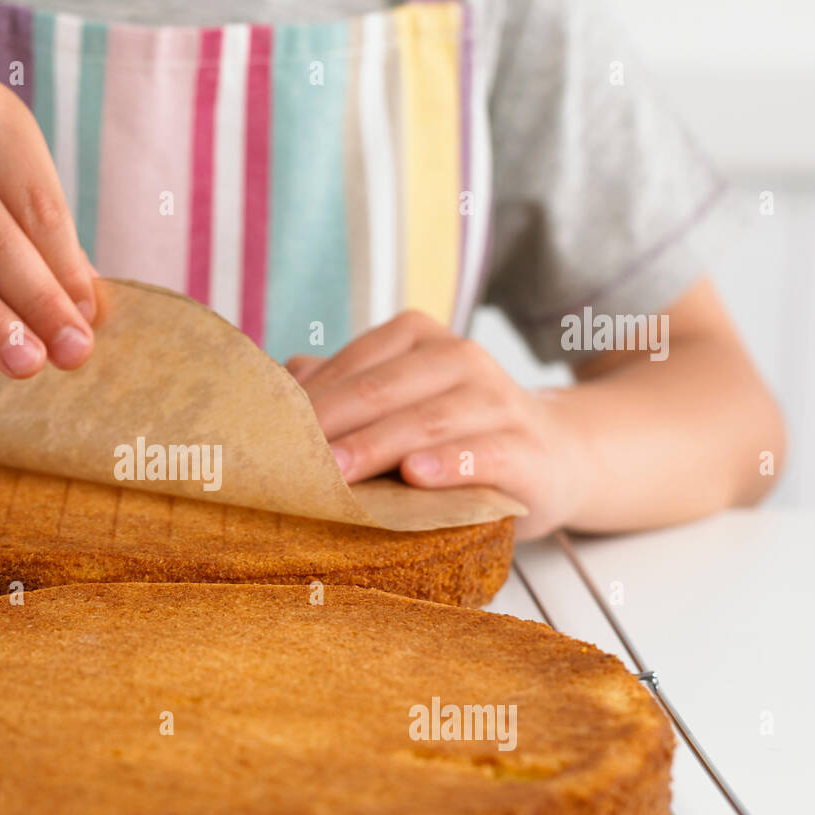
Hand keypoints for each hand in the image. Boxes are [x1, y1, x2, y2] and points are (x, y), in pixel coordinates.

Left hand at [287, 311, 595, 537]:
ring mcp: (497, 399)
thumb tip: (271, 384)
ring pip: (426, 419)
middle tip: (284, 460)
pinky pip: (484, 453)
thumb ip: (340, 392)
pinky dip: (450, 463)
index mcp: (416, 339)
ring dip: (376, 447)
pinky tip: (416, 475)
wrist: (553, 458)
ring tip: (332, 474)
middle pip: (380, 391)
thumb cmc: (450, 435)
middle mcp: (459, 357)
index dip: (304, 404)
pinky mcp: (527, 448)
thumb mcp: (394, 408)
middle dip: (329, 426)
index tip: (261, 438)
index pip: (350, 367)